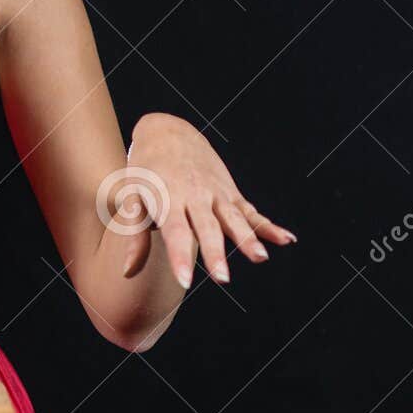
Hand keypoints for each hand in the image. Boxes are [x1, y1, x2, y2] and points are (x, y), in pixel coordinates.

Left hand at [114, 112, 295, 288]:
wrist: (168, 131)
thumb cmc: (145, 170)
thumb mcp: (132, 197)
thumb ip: (134, 235)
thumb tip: (126, 272)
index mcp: (167, 199)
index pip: (175, 232)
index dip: (179, 257)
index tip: (185, 281)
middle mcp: (194, 195)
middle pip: (207, 228)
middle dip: (215, 253)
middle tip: (223, 279)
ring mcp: (216, 193)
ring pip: (234, 219)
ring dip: (247, 239)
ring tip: (260, 258)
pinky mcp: (231, 192)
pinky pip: (251, 211)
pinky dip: (267, 225)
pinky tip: (286, 239)